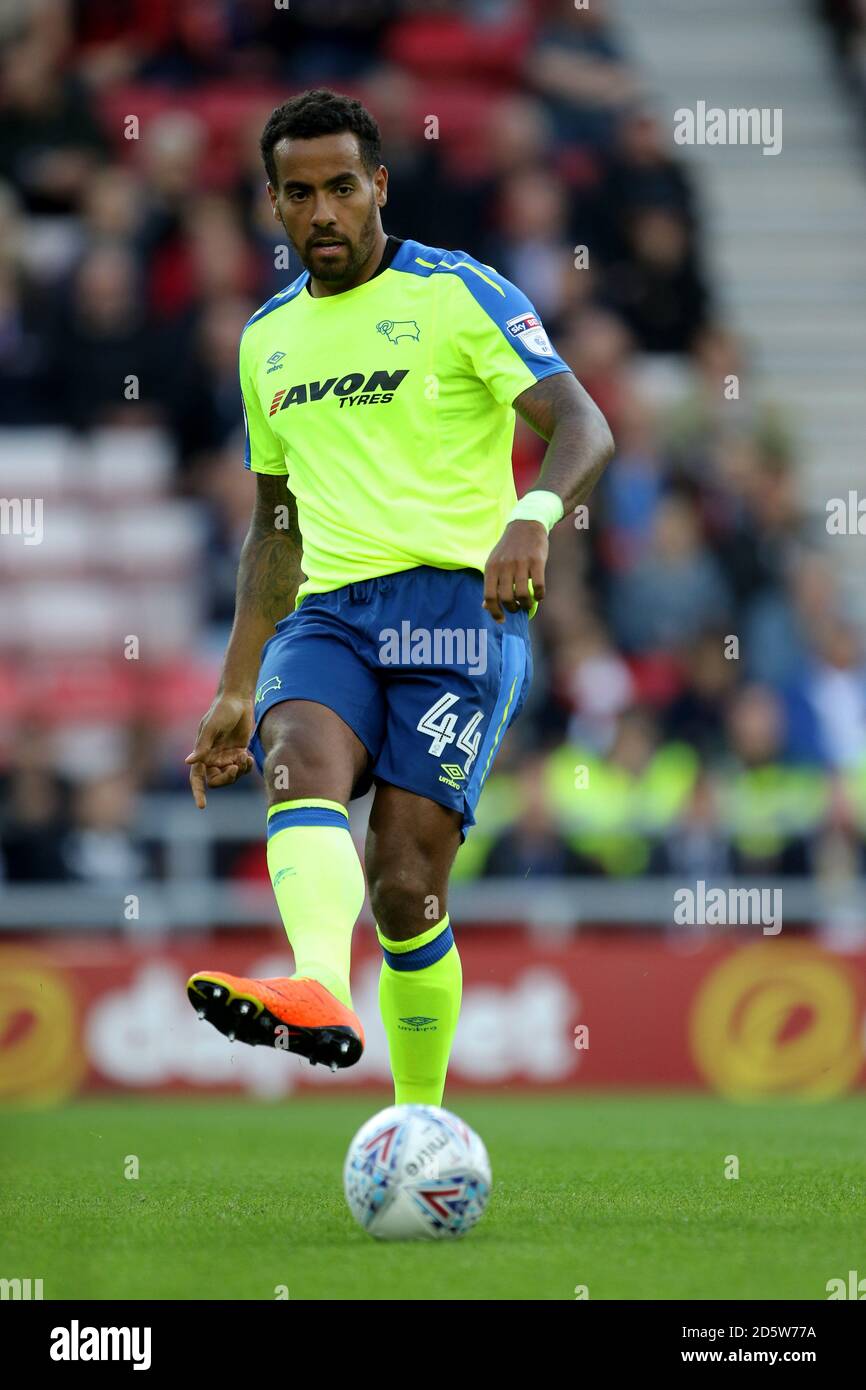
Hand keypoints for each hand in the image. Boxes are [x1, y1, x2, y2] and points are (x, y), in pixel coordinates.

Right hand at [185, 692, 254, 807]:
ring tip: (244, 758)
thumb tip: (188, 762)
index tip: (202, 806)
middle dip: (227, 778)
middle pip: (216, 781)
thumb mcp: (211, 727)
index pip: (197, 778)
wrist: (238, 700)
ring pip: (231, 776)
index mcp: (202, 754)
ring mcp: (226, 757)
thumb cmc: (221, 711)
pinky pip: (242, 769)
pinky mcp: (239, 753)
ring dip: (239, 772)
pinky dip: (246, 767)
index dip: (198, 792)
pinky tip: (249, 757)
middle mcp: (213, 758)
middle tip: (236, 767)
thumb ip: (202, 746)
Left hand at [482, 520, 547, 623]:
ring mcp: (521, 563)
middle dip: (513, 608)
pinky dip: (540, 595)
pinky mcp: (537, 561)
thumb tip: (485, 606)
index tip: (501, 620)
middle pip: (506, 598)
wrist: (526, 524)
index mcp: (491, 568)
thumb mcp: (495, 563)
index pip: (489, 596)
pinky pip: (539, 586)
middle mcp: (504, 566)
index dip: (495, 612)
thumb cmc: (509, 549)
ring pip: (523, 594)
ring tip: (528, 604)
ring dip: (526, 604)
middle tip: (517, 608)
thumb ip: (491, 584)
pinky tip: (539, 595)